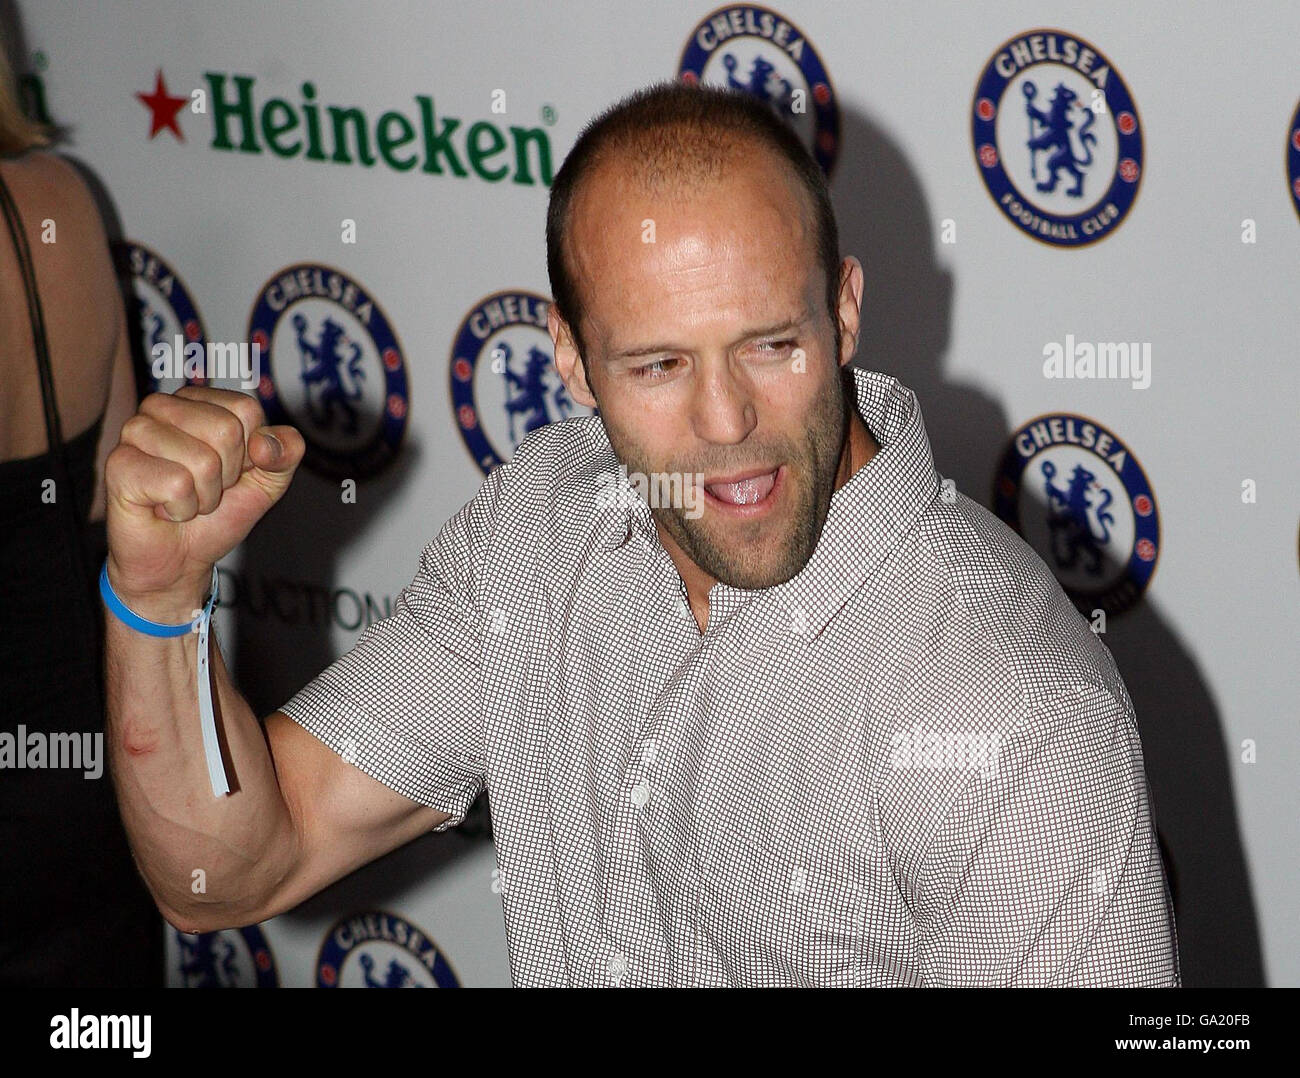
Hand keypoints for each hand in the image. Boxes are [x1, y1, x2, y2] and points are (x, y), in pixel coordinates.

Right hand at [105, 386, 304, 619]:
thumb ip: (285, 453)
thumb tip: (266, 443)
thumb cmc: (217, 515)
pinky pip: (176, 484)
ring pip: (203, 460)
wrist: (179, 560)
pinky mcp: (119, 463)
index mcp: (199, 401)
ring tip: (183, 499)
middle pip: (226, 430)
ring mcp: (136, 431)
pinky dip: (181, 509)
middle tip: (203, 489)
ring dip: (203, 495)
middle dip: (226, 475)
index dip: (249, 452)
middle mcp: (162, 407)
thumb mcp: (268, 482)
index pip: (247, 409)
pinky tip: (162, 508)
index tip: (230, 472)